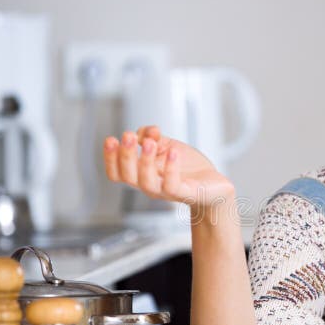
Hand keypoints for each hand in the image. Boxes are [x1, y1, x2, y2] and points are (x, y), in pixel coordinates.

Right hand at [103, 126, 234, 207]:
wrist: (214, 184)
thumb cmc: (188, 167)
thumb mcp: (166, 145)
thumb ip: (151, 136)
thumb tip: (143, 131)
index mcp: (142, 174)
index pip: (116, 173)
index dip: (110, 158)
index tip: (111, 139)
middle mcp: (151, 185)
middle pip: (127, 177)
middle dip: (125, 155)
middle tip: (127, 136)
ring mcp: (166, 191)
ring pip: (146, 183)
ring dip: (145, 161)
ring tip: (149, 143)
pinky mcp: (185, 193)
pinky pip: (172, 185)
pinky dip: (171, 168)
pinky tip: (172, 153)